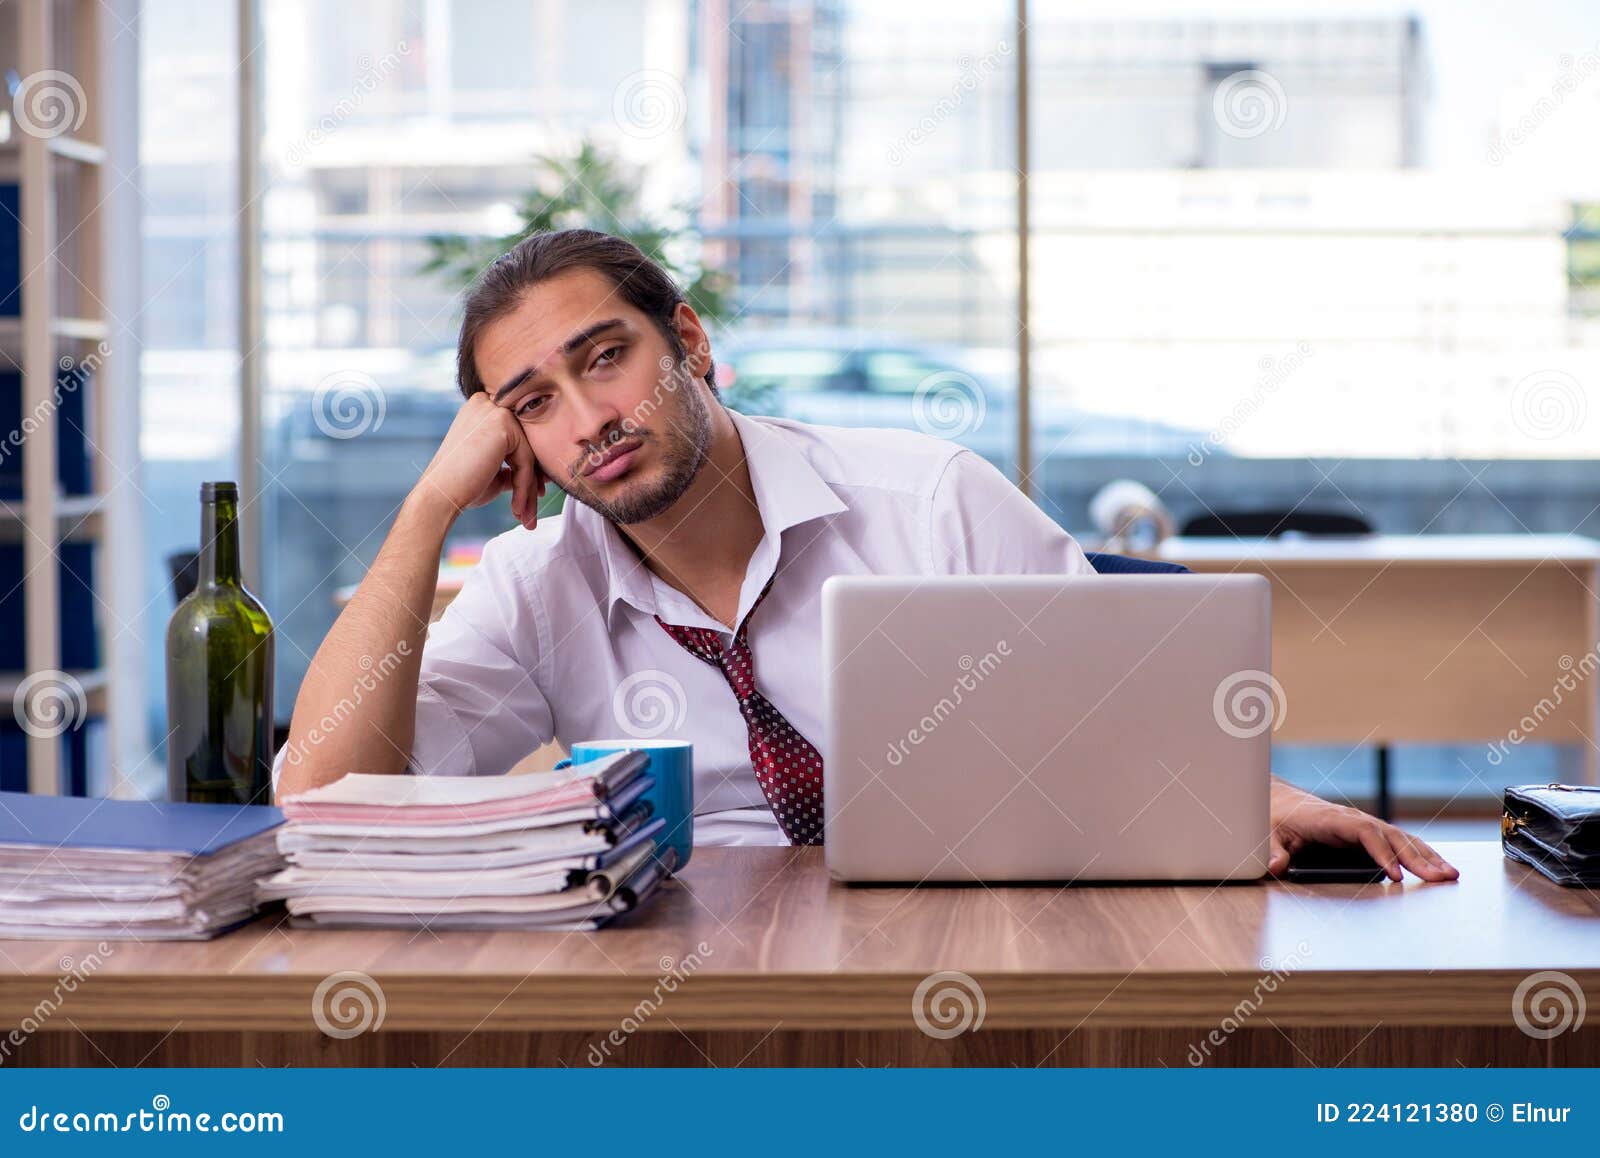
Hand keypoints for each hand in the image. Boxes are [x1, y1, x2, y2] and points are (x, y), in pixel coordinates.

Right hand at [413, 393, 545, 529]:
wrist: (440, 495)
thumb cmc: (462, 486)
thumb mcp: (494, 472)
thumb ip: (516, 466)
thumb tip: (543, 475)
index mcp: (482, 410)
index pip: (518, 439)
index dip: (529, 468)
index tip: (536, 494)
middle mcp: (487, 403)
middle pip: (526, 444)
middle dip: (533, 480)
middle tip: (533, 509)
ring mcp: (495, 410)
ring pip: (528, 454)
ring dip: (530, 489)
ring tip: (527, 515)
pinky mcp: (502, 423)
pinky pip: (526, 460)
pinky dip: (525, 487)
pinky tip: (517, 508)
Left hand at [1267, 778, 1458, 881]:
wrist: (1280, 802)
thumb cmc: (1275, 819)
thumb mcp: (1267, 835)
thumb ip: (1273, 851)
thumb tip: (1276, 867)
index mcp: (1331, 819)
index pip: (1364, 833)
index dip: (1382, 853)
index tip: (1396, 875)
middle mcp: (1353, 819)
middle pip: (1391, 836)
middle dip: (1417, 858)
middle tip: (1441, 879)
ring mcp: (1364, 825)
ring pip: (1402, 839)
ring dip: (1427, 856)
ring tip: (1451, 876)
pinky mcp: (1370, 833)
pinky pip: (1400, 842)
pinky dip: (1421, 854)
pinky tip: (1438, 867)